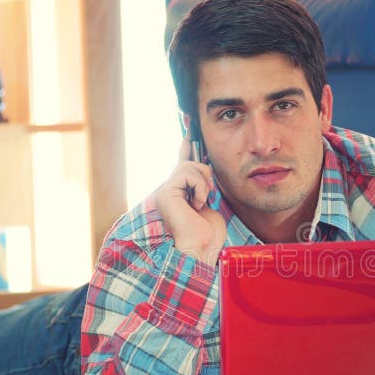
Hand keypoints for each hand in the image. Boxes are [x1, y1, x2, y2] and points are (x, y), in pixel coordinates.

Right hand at [155, 135, 225, 266]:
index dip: (185, 145)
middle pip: (188, 162)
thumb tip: (205, 165)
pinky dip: (198, 186)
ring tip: (203, 202)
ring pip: (188, 165)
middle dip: (204, 173)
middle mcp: (168, 191)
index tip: (189, 126)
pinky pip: (186, 173)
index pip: (181, 163)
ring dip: (203, 182)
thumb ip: (204, 183)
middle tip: (209, 195)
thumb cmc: (208, 232)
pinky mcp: (166, 192)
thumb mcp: (210, 201)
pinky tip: (198, 204)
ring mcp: (165, 192)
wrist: (203, 248)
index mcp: (179, 193)